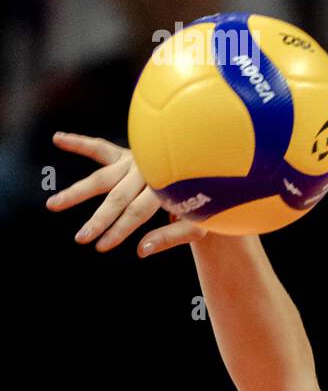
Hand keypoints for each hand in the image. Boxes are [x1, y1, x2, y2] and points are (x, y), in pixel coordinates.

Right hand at [43, 132, 206, 255]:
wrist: (212, 170)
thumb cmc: (207, 201)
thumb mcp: (199, 222)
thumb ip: (171, 236)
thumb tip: (141, 250)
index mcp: (167, 186)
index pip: (137, 212)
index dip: (120, 230)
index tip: (102, 246)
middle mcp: (149, 170)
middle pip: (118, 198)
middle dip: (99, 220)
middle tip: (81, 238)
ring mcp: (137, 160)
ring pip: (102, 177)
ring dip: (77, 192)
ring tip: (53, 205)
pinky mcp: (128, 154)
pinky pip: (101, 148)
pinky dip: (80, 143)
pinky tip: (58, 139)